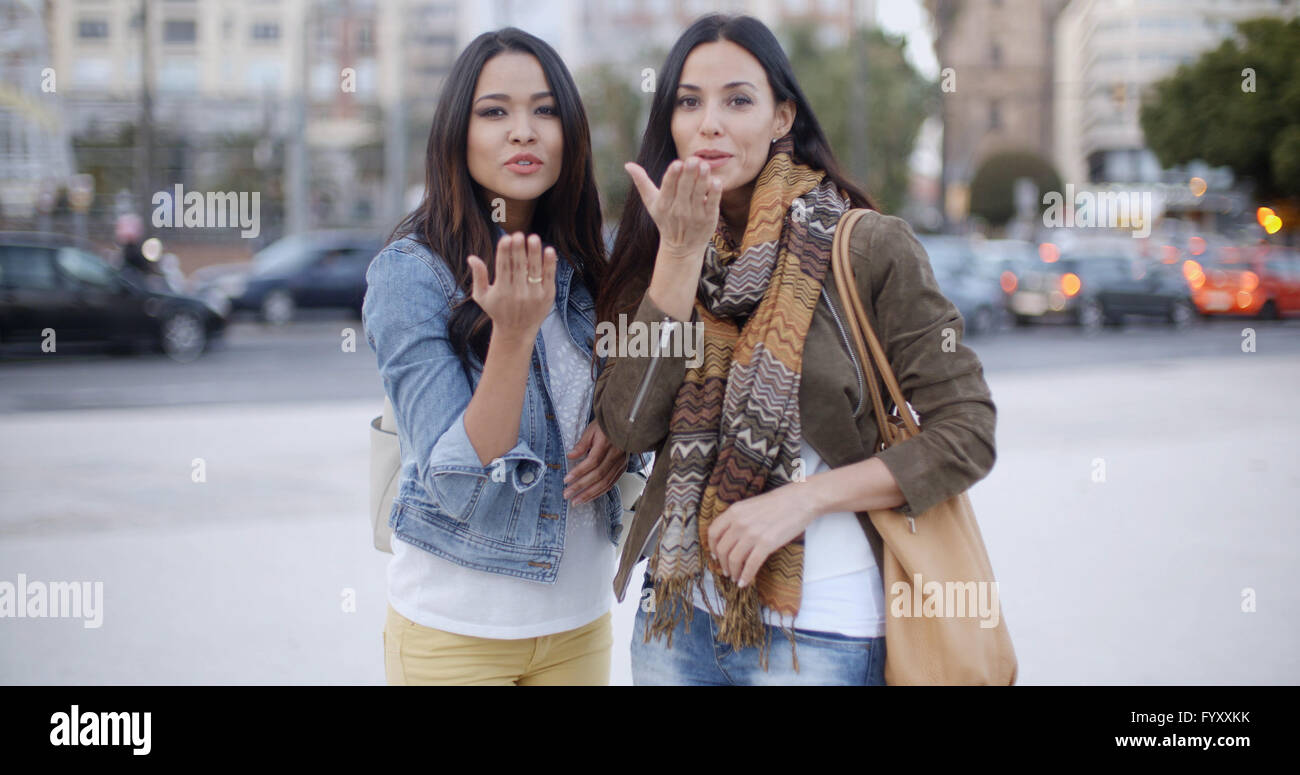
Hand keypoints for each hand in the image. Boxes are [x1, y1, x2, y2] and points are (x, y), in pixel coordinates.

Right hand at [467, 232, 556, 338]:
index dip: (504, 253)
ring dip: (534, 253)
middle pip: (518, 267)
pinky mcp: (547, 296)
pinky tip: (549, 250)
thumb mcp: (482, 296)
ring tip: (533, 238)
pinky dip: (549, 264)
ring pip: (534, 270)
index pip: (503, 268)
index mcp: (502, 290)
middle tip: (519, 234)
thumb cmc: (498, 310)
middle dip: (518, 250)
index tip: (506, 238)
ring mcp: (534, 294)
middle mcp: (518, 293)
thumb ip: (478, 276)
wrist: (517, 332)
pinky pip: (549, 277)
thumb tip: (471, 257)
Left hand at [563, 421, 628, 504]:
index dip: (579, 472)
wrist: (625, 425)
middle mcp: (616, 455)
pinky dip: (600, 492)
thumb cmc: (607, 425)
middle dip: (581, 487)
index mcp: (607, 443)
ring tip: (576, 500)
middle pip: (598, 475)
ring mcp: (621, 463)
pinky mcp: (623, 468)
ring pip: (605, 482)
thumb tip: (570, 456)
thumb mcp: (591, 430)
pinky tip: (590, 496)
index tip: (567, 479)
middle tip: (567, 494)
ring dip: (590, 494)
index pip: (592, 461)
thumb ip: (581, 444)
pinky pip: (611, 483)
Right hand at [624, 157, 722, 258]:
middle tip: (694, 160)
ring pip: (698, 194)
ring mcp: (694, 215)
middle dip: (689, 174)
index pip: (668, 187)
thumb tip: (628, 165)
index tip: (677, 163)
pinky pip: (712, 204)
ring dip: (702, 179)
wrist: (682, 248)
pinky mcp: (708, 219)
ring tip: (705, 166)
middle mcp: (678, 210)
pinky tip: (716, 182)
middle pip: (684, 188)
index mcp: (663, 204)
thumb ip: (642, 182)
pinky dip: (714, 194)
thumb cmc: (665, 220)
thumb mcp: (651, 203)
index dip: (673, 176)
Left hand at [706, 482, 820, 588]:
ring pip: (734, 559)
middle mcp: (739, 523)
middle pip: (722, 549)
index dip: (712, 547)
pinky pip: (751, 565)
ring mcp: (752, 534)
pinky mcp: (766, 544)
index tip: (715, 556)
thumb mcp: (751, 506)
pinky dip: (746, 576)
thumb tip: (731, 539)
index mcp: (734, 512)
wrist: (800, 500)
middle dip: (723, 564)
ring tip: (735, 578)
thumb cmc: (778, 503)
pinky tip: (745, 583)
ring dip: (733, 572)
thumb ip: (738, 519)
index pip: (713, 532)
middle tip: (727, 571)